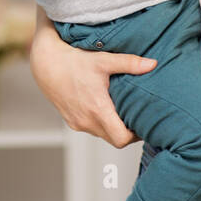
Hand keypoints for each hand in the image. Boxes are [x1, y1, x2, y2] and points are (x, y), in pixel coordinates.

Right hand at [30, 12, 154, 147]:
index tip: (144, 124)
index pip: (121, 139)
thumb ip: (129, 63)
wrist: (47, 64)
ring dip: (113, 128)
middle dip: (127, 132)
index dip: (135, 135)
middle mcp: (86, 121)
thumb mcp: (103, 60)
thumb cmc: (74, 61)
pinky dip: (101, 124)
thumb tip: (153, 64)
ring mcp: (77, 123)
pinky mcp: (71, 121)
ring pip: (103, 135)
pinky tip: (105, 109)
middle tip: (138, 118)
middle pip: (114, 139)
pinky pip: (91, 129)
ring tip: (123, 112)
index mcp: (97, 109)